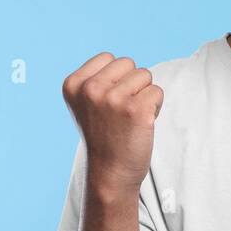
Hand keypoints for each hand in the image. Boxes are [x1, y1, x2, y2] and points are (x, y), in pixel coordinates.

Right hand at [61, 52, 163, 196]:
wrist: (110, 172)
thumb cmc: (103, 134)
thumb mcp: (86, 103)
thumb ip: (97, 78)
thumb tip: (124, 62)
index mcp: (74, 84)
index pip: (108, 58)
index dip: (115, 78)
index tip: (107, 104)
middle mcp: (90, 89)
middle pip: (128, 63)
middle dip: (131, 84)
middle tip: (121, 112)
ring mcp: (113, 99)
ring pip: (145, 75)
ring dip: (144, 95)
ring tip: (130, 118)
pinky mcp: (136, 110)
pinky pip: (157, 92)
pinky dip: (155, 107)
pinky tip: (141, 124)